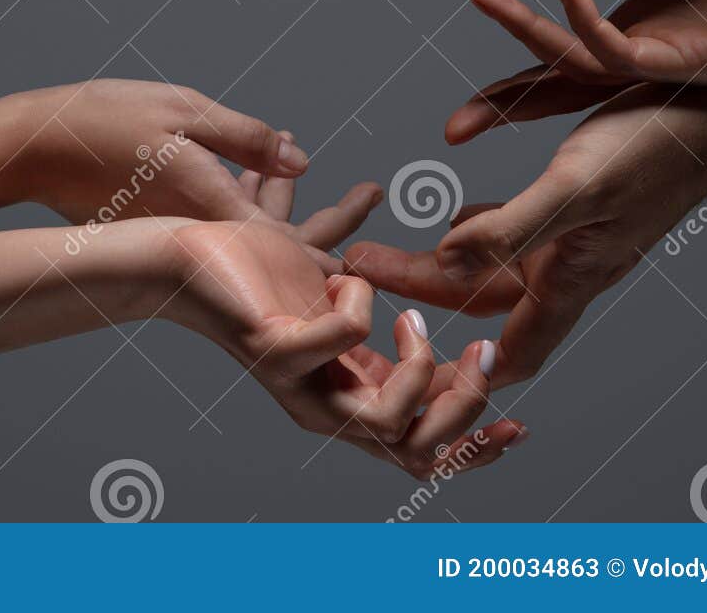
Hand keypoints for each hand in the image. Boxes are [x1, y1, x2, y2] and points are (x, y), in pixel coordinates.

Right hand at [0, 79, 382, 239]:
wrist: (31, 147)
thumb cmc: (104, 117)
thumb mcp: (182, 110)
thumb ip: (243, 139)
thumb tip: (301, 163)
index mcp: (209, 204)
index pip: (281, 244)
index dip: (325, 254)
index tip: (366, 264)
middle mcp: (197, 227)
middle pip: (275, 239)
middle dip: (326, 226)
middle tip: (372, 203)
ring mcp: (177, 226)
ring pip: (249, 226)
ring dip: (290, 206)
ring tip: (330, 179)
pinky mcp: (160, 217)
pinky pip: (218, 215)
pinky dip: (249, 197)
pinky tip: (269, 168)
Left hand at [163, 215, 526, 474]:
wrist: (188, 254)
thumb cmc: (260, 275)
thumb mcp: (340, 302)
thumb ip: (384, 314)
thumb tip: (434, 313)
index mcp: (349, 400)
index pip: (422, 451)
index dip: (475, 444)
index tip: (519, 418)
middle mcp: (326, 409)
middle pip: (418, 453)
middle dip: (466, 407)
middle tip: (477, 350)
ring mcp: (300, 386)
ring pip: (390, 419)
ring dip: (420, 363)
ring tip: (405, 314)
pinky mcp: (274, 350)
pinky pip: (344, 337)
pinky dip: (360, 298)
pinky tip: (341, 275)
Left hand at [350, 78, 706, 386]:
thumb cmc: (653, 146)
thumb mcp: (574, 184)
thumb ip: (509, 226)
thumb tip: (445, 261)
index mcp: (572, 276)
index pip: (510, 352)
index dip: (459, 367)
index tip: (398, 354)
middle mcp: (576, 266)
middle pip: (487, 300)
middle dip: (422, 289)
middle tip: (358, 267)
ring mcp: (585, 237)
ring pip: (504, 268)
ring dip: (450, 263)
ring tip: (393, 247)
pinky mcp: (591, 203)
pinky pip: (523, 230)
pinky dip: (485, 227)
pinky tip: (462, 212)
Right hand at [460, 0, 706, 88]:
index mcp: (649, 33)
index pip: (568, 59)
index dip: (520, 62)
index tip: (473, 52)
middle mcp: (651, 59)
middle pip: (561, 89)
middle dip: (505, 106)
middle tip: (453, 128)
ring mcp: (667, 64)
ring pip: (576, 66)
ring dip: (525, 35)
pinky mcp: (686, 61)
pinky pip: (617, 51)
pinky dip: (582, 17)